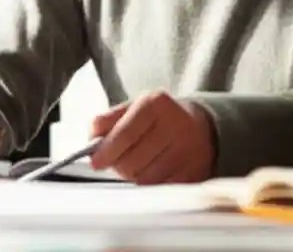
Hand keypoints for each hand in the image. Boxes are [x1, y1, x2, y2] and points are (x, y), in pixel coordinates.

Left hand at [88, 91, 214, 184]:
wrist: (200, 126)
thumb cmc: (157, 119)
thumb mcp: (132, 108)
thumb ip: (108, 120)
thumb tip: (92, 138)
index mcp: (156, 103)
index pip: (126, 133)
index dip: (108, 150)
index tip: (96, 162)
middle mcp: (176, 125)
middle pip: (134, 160)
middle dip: (119, 166)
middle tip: (118, 163)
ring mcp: (189, 150)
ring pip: (146, 179)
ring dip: (134, 177)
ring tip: (136, 166)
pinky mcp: (195, 172)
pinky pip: (162, 188)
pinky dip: (151, 185)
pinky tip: (152, 172)